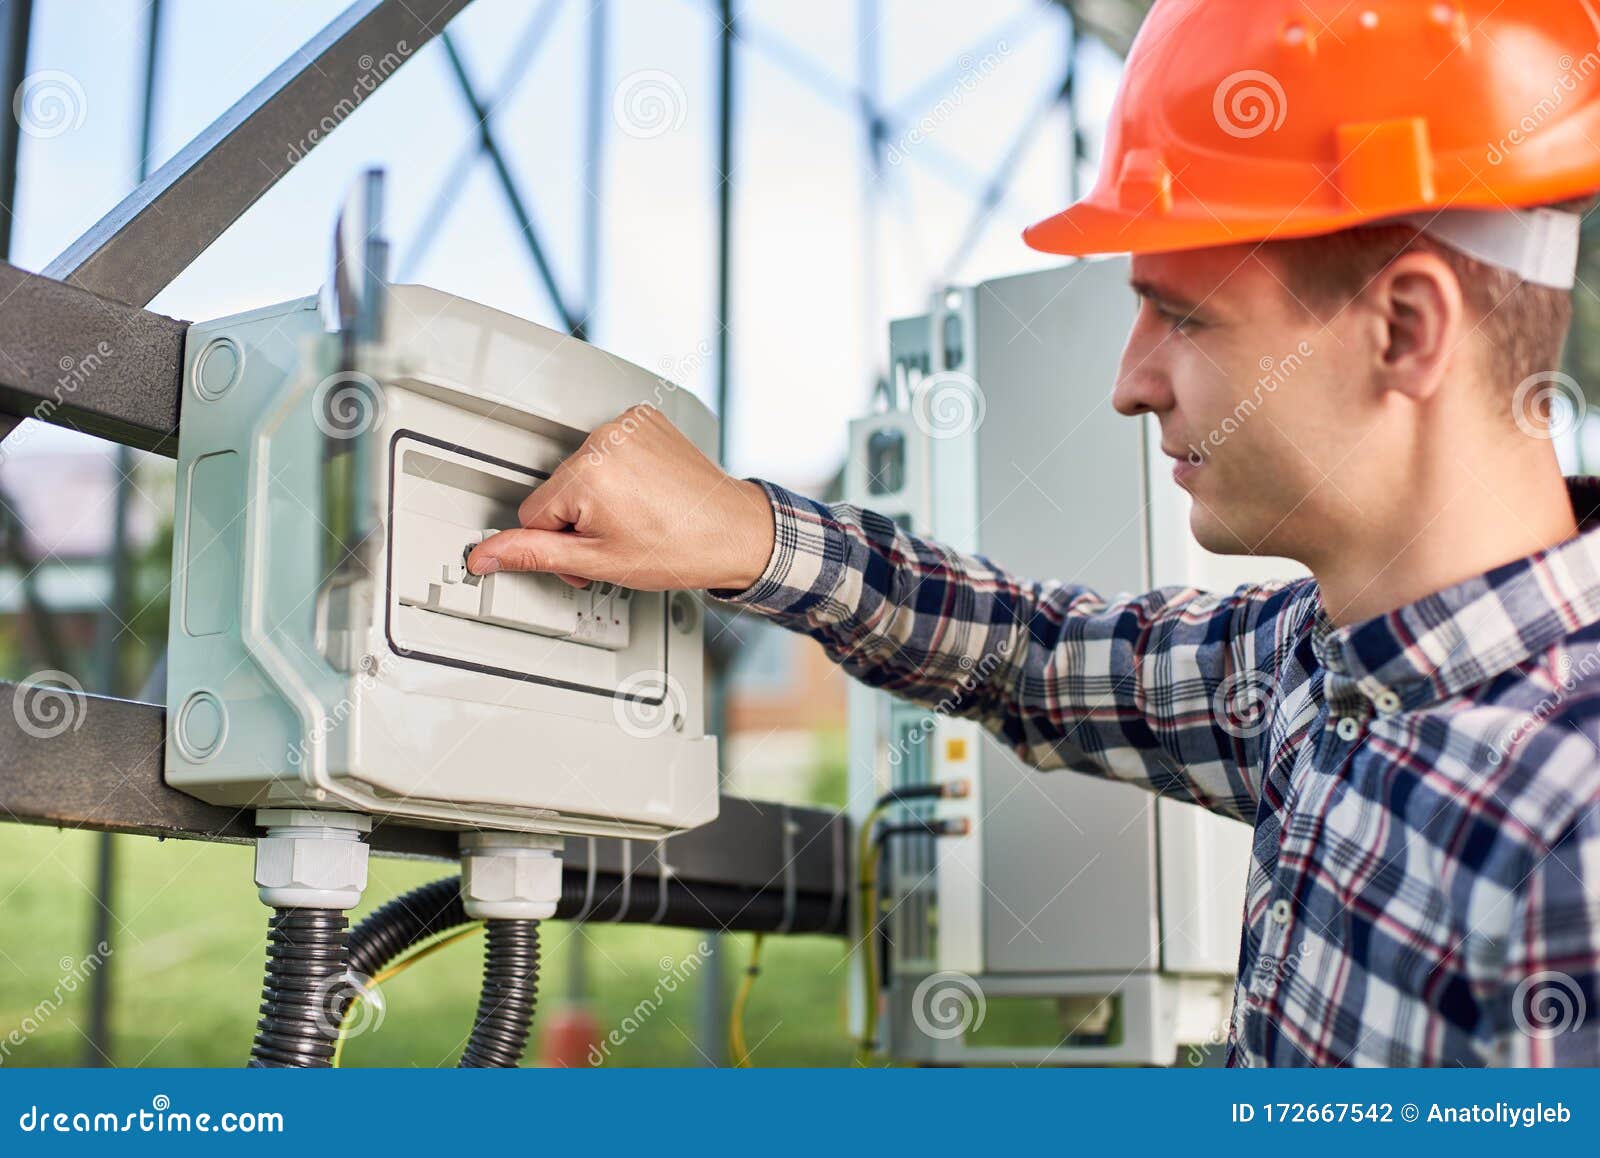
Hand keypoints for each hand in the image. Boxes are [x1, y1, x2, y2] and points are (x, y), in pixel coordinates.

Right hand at [465, 403, 775, 591]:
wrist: (735, 531)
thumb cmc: (681, 548)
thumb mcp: (598, 561)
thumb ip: (534, 555)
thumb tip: (485, 554)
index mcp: (588, 473)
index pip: (533, 512)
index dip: (559, 543)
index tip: (590, 553)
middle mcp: (605, 439)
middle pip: (558, 489)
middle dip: (578, 520)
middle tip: (619, 539)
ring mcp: (627, 424)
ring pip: (581, 469)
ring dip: (598, 496)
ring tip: (637, 516)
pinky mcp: (645, 419)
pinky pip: (609, 448)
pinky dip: (620, 471)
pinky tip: (645, 493)